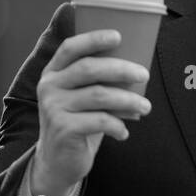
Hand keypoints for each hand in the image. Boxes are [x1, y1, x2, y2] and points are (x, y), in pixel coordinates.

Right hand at [33, 29, 151, 195]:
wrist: (59, 160)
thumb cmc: (80, 121)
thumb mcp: (85, 98)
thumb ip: (101, 82)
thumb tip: (138, 70)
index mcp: (54, 72)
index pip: (71, 48)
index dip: (94, 39)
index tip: (118, 36)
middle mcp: (50, 86)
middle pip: (89, 69)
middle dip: (122, 69)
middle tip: (145, 75)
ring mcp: (53, 107)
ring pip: (99, 95)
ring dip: (128, 100)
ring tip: (145, 107)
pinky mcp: (63, 129)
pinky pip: (100, 121)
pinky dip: (118, 125)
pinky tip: (124, 132)